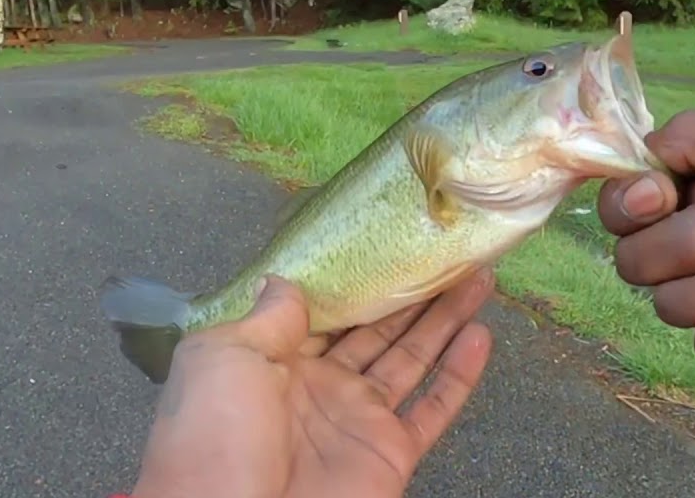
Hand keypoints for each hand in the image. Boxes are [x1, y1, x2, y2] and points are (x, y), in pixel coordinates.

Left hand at [129, 269, 494, 497]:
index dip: (355, 280)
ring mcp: (357, 419)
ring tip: (478, 278)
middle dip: (409, 293)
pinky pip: (432, 408)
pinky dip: (460, 376)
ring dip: (444, 319)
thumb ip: (265, 319)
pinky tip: (481, 336)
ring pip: (410, 358)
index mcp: (271, 362)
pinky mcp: (389, 453)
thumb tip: (286, 283)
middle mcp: (318, 385)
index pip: (321, 312)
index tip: (385, 242)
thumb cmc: (213, 437)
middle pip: (375, 328)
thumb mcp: (223, 358)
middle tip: (446, 252)